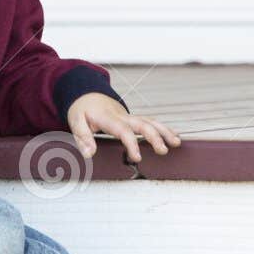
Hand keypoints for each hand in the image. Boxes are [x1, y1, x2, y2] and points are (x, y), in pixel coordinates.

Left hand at [67, 92, 183, 161]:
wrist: (87, 95)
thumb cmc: (82, 110)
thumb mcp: (76, 122)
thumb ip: (83, 138)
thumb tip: (90, 154)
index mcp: (108, 117)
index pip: (123, 130)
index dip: (131, 144)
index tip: (137, 158)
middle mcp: (122, 115)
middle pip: (142, 123)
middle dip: (154, 136)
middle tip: (163, 151)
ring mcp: (129, 116)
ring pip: (150, 121)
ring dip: (164, 131)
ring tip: (176, 143)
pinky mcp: (133, 118)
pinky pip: (150, 122)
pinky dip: (163, 128)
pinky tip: (173, 136)